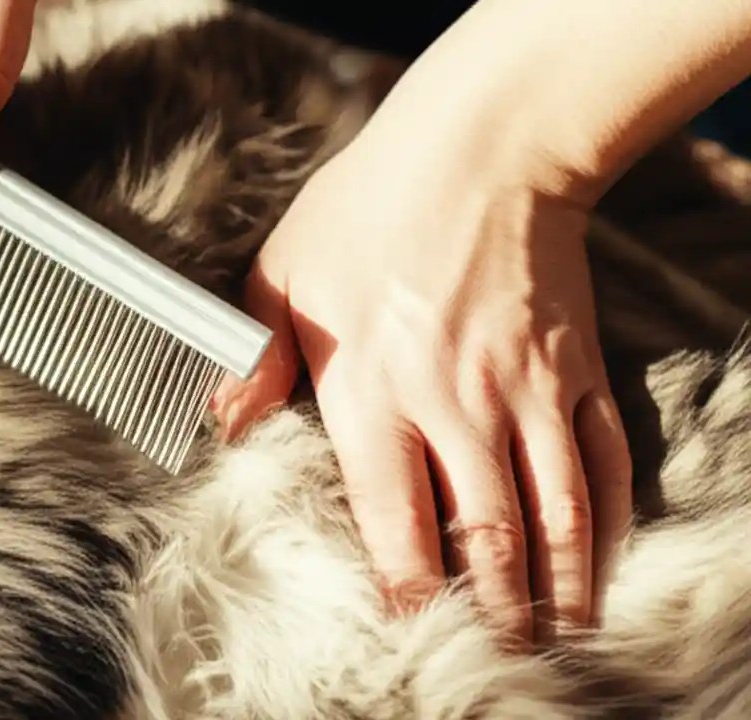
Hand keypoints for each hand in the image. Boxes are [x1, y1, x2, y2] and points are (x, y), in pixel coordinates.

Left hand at [213, 123, 632, 643]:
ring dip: (558, 587)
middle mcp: (457, 403)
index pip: (395, 521)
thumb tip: (223, 422)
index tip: (407, 634)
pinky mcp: (576, 368)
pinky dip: (607, 520)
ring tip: (556, 637)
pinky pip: (603, 460)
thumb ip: (253, 355)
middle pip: (485, 537)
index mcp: (374, 389)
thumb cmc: (368, 208)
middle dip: (491, 611)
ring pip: (556, 515)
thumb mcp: (281, 272)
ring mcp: (528, 389)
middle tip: (494, 658)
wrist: (483, 146)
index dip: (406, 593)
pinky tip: (599, 559)